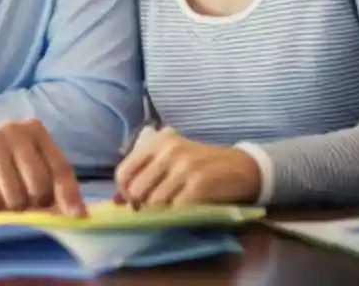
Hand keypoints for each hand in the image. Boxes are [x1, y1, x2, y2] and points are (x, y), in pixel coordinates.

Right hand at [0, 119, 84, 215]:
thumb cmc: (1, 173)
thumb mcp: (31, 176)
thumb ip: (56, 191)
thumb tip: (79, 215)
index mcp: (35, 130)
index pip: (60, 168)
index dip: (68, 196)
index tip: (75, 217)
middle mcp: (13, 129)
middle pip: (38, 184)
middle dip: (30, 202)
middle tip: (19, 200)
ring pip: (14, 194)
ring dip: (7, 205)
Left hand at [114, 127, 260, 207]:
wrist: (241, 166)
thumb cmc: (202, 164)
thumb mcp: (172, 159)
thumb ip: (146, 174)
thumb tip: (117, 201)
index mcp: (157, 142)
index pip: (123, 171)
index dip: (124, 192)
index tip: (133, 202)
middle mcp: (168, 151)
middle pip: (136, 190)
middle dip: (141, 205)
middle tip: (152, 209)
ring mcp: (184, 167)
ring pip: (154, 202)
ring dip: (160, 212)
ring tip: (171, 209)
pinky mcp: (199, 184)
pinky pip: (176, 209)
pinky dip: (177, 215)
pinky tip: (185, 210)